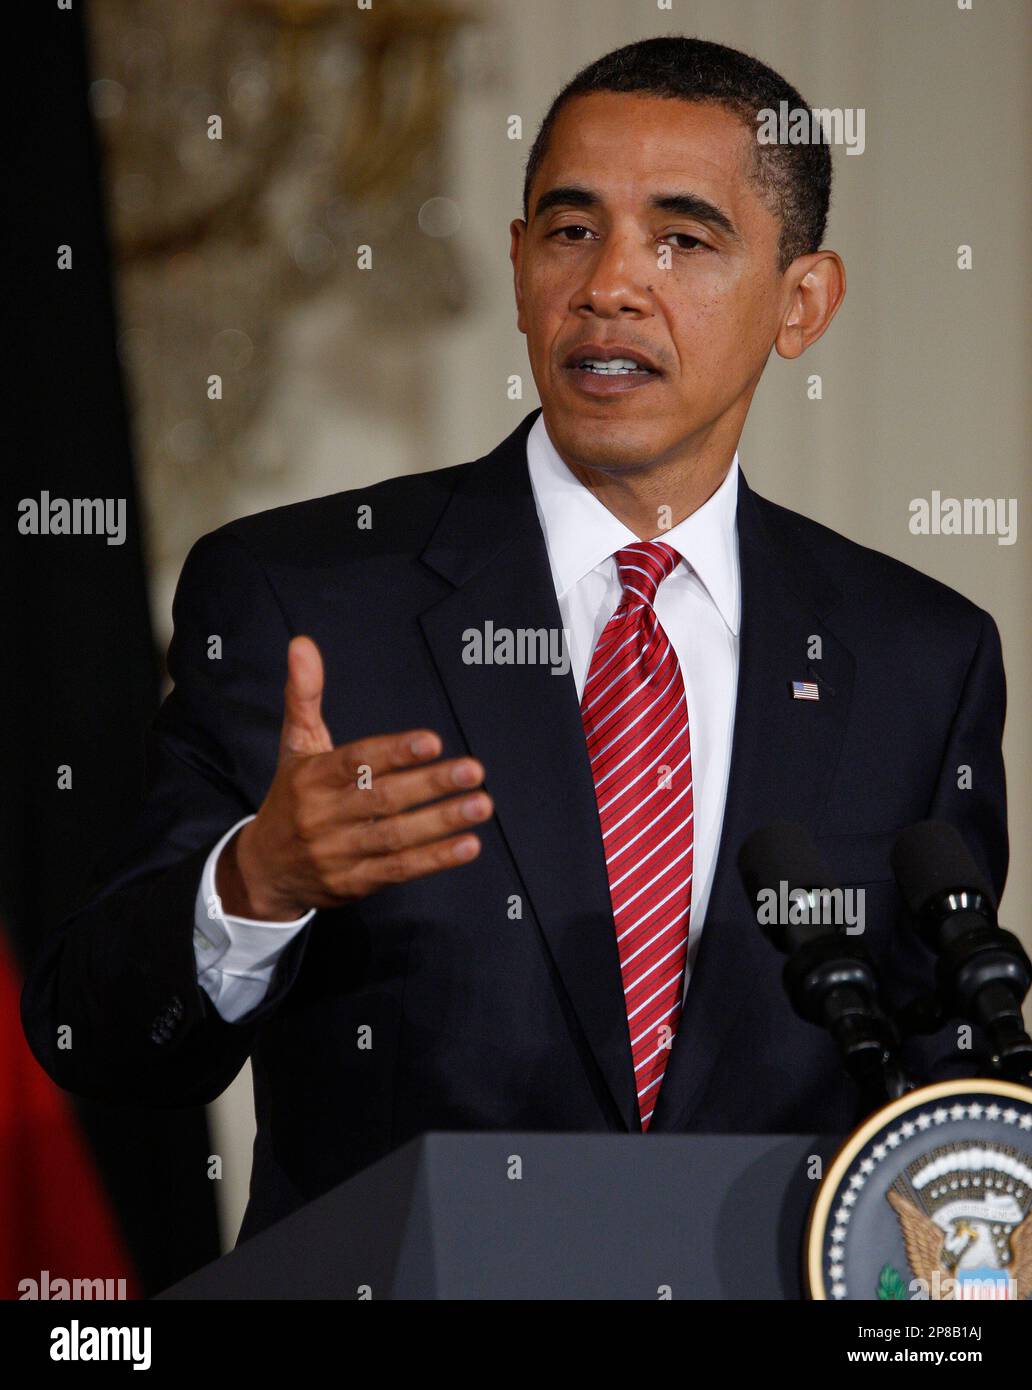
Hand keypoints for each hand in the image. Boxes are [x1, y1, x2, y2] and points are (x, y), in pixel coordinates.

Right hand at [216, 635, 492, 918]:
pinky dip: (435, 859)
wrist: (264, 871)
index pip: (356, 762)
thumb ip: (304, 694)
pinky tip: (467, 845)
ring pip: (395, 836)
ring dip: (442, 822)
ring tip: (480, 804)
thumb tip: (302, 643)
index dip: (395, 752)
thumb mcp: (295, 745)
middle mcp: (323, 815)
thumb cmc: (291, 798)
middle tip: (473, 770)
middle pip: (382, 799)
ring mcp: (338, 853)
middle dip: (431, 784)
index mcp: (311, 777)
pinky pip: (398, 870)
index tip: (432, 741)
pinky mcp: (354, 884)